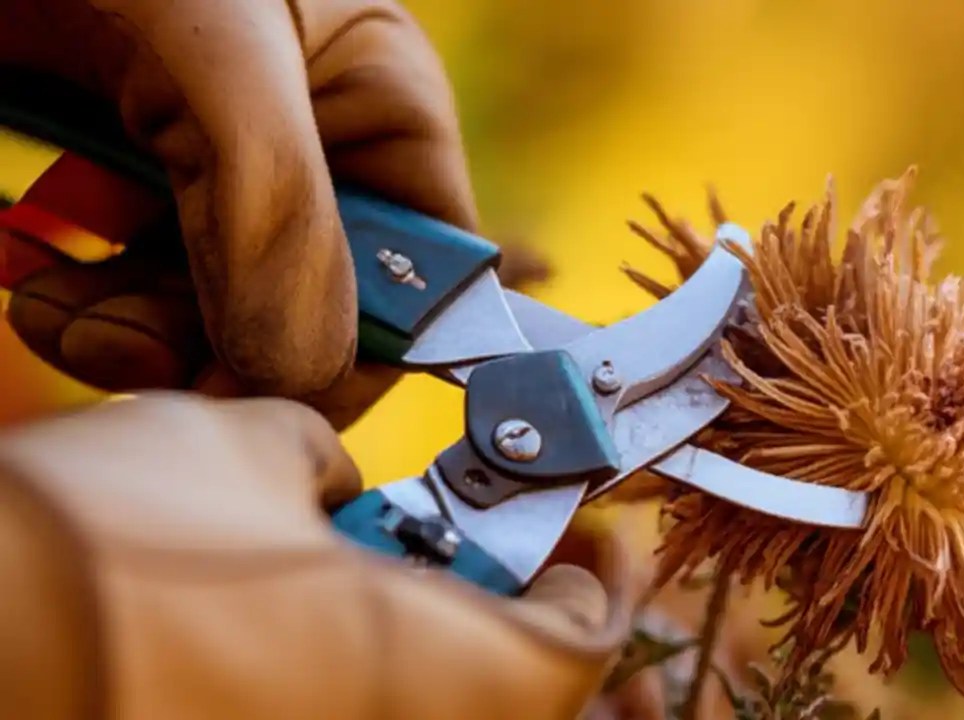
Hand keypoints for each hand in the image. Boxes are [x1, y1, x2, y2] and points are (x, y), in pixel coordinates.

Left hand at [0, 0, 476, 427]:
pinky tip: (37, 276)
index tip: (251, 386)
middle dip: (216, 345)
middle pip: (311, 310)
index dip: (356, 349)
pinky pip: (137, 291)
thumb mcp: (213, 49)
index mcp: (379, 100)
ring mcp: (219, 168)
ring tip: (55, 302)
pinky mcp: (133, 184)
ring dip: (134, 335)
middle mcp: (313, 147)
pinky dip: (86, 307)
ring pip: (217, 316)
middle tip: (116, 338)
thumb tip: (300, 366)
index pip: (425, 272)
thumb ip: (279, 205)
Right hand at [0, 393, 633, 718]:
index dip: (594, 576)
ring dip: (418, 641)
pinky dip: (347, 673)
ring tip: (362, 568)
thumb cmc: (103, 544)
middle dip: (499, 607)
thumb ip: (321, 460)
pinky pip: (341, 714)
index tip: (587, 532)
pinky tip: (282, 618)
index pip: (579, 643)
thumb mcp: (244, 449)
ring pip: (420, 707)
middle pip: (508, 689)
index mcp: (447, 679)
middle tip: (466, 538)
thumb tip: (329, 481)